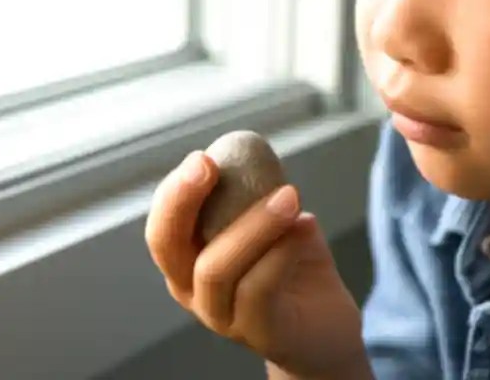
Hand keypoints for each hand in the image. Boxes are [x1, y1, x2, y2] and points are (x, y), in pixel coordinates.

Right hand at [145, 150, 370, 377]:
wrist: (327, 332)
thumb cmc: (292, 269)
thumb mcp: (274, 223)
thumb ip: (261, 194)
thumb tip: (260, 161)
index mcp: (188, 261)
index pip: (162, 225)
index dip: (174, 191)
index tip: (203, 157)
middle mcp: (193, 290)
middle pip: (167, 246)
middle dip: (181, 200)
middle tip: (210, 164)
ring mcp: (221, 316)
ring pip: (215, 268)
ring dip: (253, 224)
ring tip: (289, 195)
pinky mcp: (257, 332)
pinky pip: (257, 289)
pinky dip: (280, 251)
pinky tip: (304, 225)